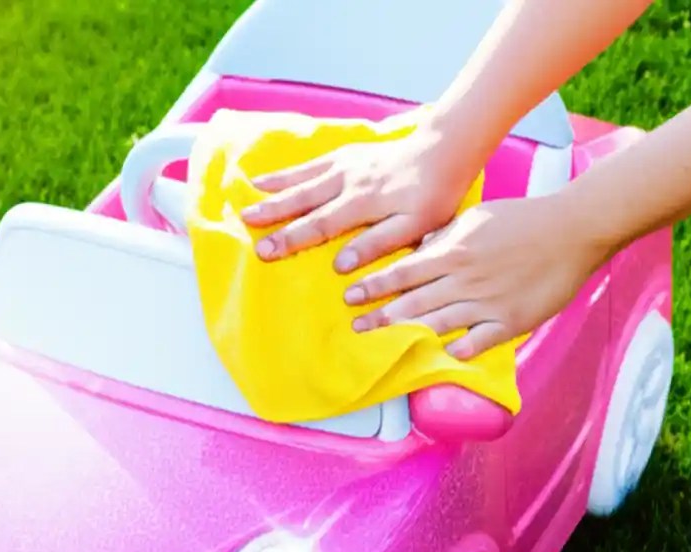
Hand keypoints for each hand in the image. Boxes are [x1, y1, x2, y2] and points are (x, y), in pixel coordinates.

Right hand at [240, 124, 480, 273]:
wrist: (446, 148)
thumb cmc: (435, 194)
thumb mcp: (416, 227)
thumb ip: (378, 244)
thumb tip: (341, 264)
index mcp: (362, 203)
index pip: (319, 226)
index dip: (290, 239)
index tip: (263, 252)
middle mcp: (347, 182)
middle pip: (303, 202)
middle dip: (272, 215)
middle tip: (244, 226)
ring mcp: (344, 165)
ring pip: (302, 180)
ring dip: (272, 192)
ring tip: (246, 200)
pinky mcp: (346, 155)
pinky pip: (309, 164)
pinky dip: (286, 172)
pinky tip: (266, 178)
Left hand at [342, 195, 606, 358]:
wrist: (573, 229)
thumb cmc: (521, 220)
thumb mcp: (473, 219)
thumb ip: (442, 239)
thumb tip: (416, 250)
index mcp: (452, 252)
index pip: (402, 272)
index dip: (374, 286)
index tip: (349, 297)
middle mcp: (464, 278)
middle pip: (412, 302)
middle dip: (379, 316)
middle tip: (354, 327)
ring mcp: (487, 302)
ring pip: (438, 323)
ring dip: (407, 334)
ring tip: (382, 344)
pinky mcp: (511, 320)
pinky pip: (479, 340)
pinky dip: (460, 350)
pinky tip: (442, 358)